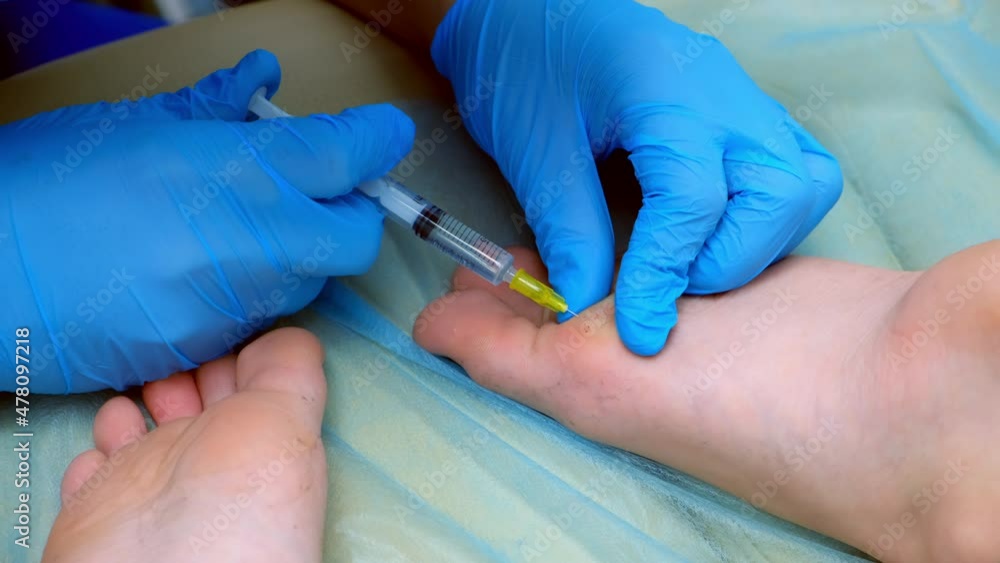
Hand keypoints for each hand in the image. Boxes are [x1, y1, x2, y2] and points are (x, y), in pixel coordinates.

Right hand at [1, 50, 413, 392]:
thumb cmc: (49, 187)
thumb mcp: (135, 123)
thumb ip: (218, 105)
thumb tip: (263, 79)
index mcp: (237, 173)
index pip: (347, 157)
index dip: (375, 142)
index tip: (379, 135)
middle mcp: (251, 244)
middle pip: (356, 238)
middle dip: (352, 211)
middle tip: (320, 188)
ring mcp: (232, 304)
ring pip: (312, 281)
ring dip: (303, 251)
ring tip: (248, 225)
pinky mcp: (207, 346)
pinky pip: (258, 315)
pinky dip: (253, 288)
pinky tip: (205, 267)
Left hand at [431, 0, 842, 354]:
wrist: (533, 16)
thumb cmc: (526, 68)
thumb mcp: (536, 154)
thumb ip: (568, 234)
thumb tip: (587, 308)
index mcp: (663, 92)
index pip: (692, 201)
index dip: (666, 275)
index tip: (638, 329)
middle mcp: (722, 92)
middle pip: (779, 192)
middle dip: (729, 261)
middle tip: (670, 287)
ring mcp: (743, 98)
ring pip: (802, 183)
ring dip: (756, 241)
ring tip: (691, 262)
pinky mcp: (746, 111)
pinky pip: (795, 167)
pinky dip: (768, 215)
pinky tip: (717, 233)